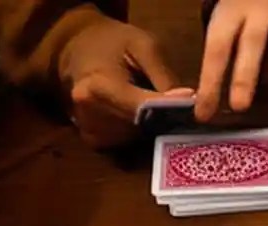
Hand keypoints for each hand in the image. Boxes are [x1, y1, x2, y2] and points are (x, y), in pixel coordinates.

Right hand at [59, 16, 192, 148]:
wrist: (77, 49)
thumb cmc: (113, 42)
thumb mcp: (143, 45)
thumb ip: (164, 75)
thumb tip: (189, 103)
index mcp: (97, 86)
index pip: (144, 109)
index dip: (171, 107)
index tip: (190, 99)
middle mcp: (89, 113)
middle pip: (143, 126)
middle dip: (163, 116)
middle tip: (174, 100)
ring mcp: (90, 130)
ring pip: (139, 136)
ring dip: (152, 124)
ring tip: (147, 99)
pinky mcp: (94, 140)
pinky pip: (129, 141)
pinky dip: (139, 129)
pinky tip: (134, 111)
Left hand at [197, 0, 267, 120]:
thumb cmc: (244, 6)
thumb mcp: (225, 19)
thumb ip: (221, 52)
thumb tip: (206, 97)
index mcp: (230, 9)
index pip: (217, 48)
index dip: (211, 82)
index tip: (205, 113)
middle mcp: (259, 6)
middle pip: (251, 43)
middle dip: (244, 78)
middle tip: (239, 106)